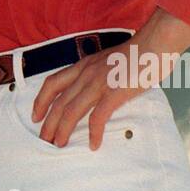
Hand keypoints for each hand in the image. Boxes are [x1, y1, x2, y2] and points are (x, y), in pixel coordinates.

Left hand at [31, 10, 189, 149]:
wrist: (153, 44)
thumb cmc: (135, 54)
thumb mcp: (106, 60)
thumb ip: (96, 73)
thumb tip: (93, 91)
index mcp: (83, 65)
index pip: (52, 83)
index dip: (40, 101)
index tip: (36, 116)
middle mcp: (85, 74)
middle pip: (58, 102)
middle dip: (48, 123)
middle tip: (44, 140)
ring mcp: (98, 83)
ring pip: (71, 111)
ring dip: (62, 130)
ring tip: (59, 145)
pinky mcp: (114, 93)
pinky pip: (97, 117)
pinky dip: (93, 133)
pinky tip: (93, 144)